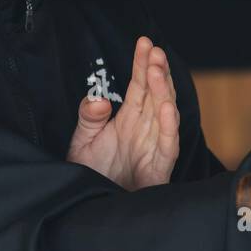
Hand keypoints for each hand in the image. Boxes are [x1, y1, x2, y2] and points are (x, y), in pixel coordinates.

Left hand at [67, 36, 180, 189]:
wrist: (92, 208)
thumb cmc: (92, 174)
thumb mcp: (82, 140)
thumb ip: (89, 117)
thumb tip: (100, 98)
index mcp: (129, 119)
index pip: (140, 85)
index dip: (143, 64)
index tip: (144, 42)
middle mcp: (145, 129)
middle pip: (156, 93)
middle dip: (157, 71)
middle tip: (155, 50)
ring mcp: (154, 146)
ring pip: (165, 113)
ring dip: (163, 91)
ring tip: (157, 70)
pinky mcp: (159, 168)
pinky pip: (168, 144)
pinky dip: (169, 126)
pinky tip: (166, 107)